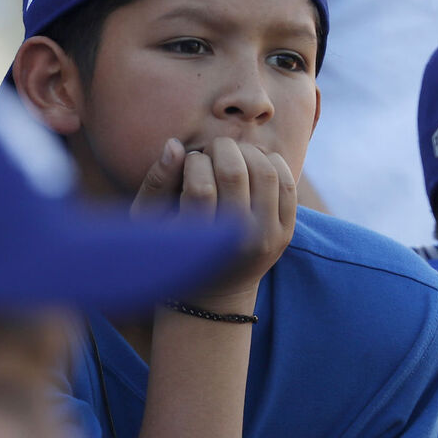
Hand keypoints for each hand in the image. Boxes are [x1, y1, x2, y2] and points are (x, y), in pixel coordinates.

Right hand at [131, 136, 296, 300]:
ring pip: (264, 171)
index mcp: (202, 243)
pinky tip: (254, 163)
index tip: (190, 163)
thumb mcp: (151, 223)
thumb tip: (175, 144)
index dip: (193, 162)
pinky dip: (272, 162)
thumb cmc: (175, 250)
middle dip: (219, 149)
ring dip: (246, 151)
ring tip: (232, 155)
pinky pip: (287, 183)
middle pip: (234, 173)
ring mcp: (268, 237)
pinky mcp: (286, 232)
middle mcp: (238, 241)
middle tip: (211, 152)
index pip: (200, 187)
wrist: (217, 293)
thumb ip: (157, 181)